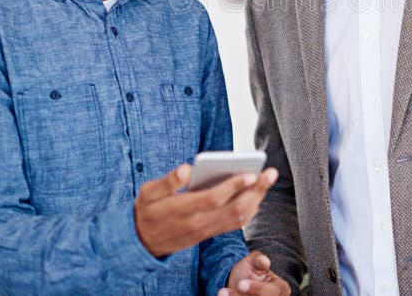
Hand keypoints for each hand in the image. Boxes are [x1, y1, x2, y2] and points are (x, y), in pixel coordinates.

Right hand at [134, 164, 277, 256]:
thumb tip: (186, 168)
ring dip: (256, 199)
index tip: (251, 173)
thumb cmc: (146, 211)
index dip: (234, 186)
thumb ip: (166, 182)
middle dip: (255, 191)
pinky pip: (234, 224)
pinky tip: (257, 194)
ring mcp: (205, 231)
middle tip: (270, 173)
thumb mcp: (147, 193)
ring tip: (268, 180)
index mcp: (181, 210)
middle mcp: (197, 223)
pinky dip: (250, 209)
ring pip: (238, 219)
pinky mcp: (209, 234)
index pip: (213, 199)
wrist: (141, 243)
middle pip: (233, 210)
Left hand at [219, 251, 290, 295]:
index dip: (257, 288)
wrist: (238, 282)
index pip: (272, 292)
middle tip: (226, 291)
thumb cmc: (249, 271)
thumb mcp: (253, 261)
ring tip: (222, 292)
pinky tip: (224, 295)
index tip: (241, 284)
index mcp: (281, 288)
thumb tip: (265, 262)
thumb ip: (259, 259)